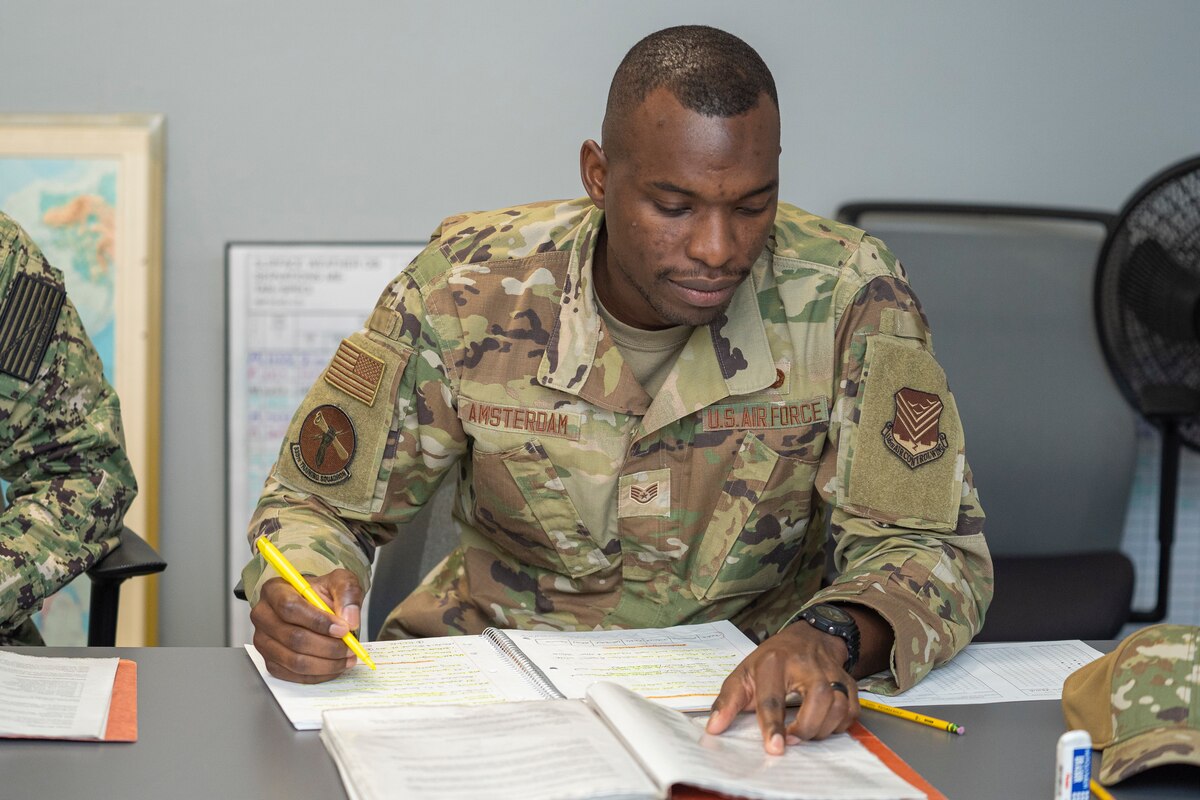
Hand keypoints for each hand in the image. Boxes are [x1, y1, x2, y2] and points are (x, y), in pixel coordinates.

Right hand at [249, 568, 363, 683]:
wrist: (314, 605)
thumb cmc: (321, 593)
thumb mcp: (339, 581)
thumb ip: (347, 593)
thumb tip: (350, 620)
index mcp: (274, 590)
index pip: (290, 607)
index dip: (318, 621)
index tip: (342, 629)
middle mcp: (263, 616)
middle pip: (293, 638)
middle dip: (327, 647)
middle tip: (350, 647)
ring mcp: (264, 642)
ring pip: (294, 660)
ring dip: (326, 663)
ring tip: (346, 657)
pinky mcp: (270, 661)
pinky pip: (294, 675)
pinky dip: (319, 674)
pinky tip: (334, 666)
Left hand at [706, 622, 857, 752]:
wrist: (806, 637)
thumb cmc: (771, 659)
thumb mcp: (743, 673)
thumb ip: (728, 702)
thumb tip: (714, 729)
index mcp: (774, 662)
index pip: (773, 697)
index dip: (773, 725)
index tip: (774, 748)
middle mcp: (806, 664)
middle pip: (818, 699)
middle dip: (805, 728)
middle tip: (790, 739)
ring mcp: (830, 671)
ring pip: (838, 705)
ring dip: (822, 729)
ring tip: (804, 732)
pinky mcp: (848, 681)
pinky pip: (852, 710)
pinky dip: (838, 725)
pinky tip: (822, 724)